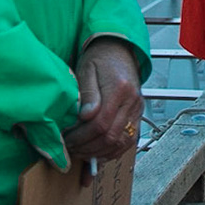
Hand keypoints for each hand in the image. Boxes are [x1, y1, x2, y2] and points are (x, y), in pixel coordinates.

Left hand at [64, 37, 142, 161]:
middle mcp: (132, 102)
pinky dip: (111, 152)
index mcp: (120, 88)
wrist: (119, 51)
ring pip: (121, 143)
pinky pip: (128, 142)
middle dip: (87, 147)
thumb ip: (87, 94)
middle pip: (111, 136)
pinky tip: (97, 153)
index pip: (101, 123)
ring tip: (80, 152)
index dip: (81, 136)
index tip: (66, 139)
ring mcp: (137, 111)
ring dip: (99, 152)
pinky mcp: (138, 116)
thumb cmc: (99, 60)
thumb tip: (85, 117)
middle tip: (70, 149)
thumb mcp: (87, 70)